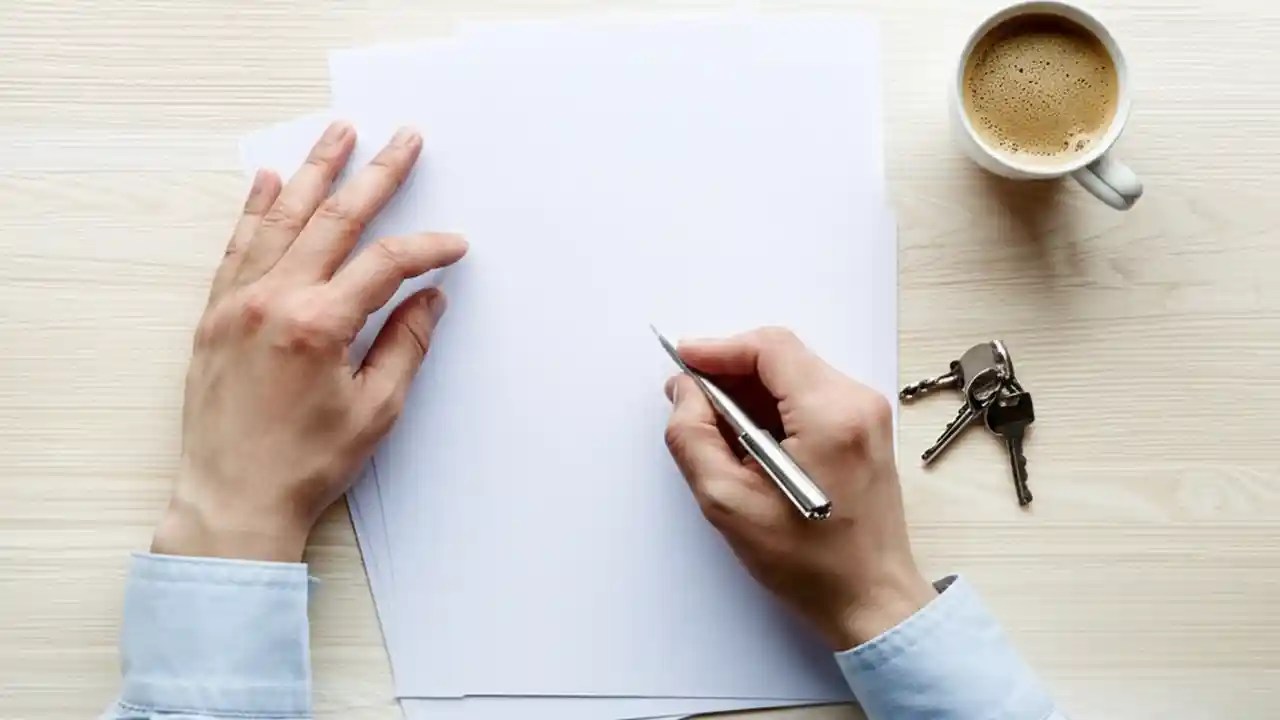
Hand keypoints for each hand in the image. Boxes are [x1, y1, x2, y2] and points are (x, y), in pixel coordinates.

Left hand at [152, 122, 467, 561]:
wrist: (232, 500)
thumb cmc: (306, 464)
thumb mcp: (375, 410)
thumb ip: (405, 344)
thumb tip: (429, 297)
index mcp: (318, 325)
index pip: (385, 264)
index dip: (427, 249)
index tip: (454, 245)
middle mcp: (273, 300)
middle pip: (334, 220)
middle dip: (376, 176)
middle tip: (404, 140)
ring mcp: (237, 304)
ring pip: (281, 220)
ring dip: (314, 173)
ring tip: (339, 134)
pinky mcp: (215, 316)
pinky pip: (237, 247)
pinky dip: (255, 210)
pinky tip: (268, 181)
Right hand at [663, 327, 934, 649]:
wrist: (870, 598)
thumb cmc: (809, 563)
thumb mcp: (728, 502)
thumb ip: (694, 437)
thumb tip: (684, 393)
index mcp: (830, 415)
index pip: (769, 348)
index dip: (719, 349)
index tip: (683, 362)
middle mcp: (857, 404)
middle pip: (783, 357)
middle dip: (731, 371)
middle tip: (692, 399)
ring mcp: (868, 416)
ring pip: (796, 376)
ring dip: (751, 391)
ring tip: (717, 428)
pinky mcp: (867, 431)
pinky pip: (812, 397)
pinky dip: (775, 406)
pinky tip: (750, 440)